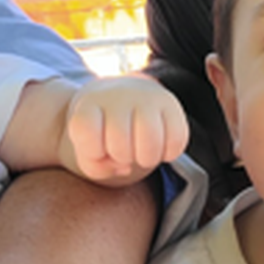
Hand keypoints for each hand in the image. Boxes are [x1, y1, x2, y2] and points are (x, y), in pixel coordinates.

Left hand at [65, 76, 188, 181]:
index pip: (86, 132)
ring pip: (150, 144)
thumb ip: (96, 167)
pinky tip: (159, 146)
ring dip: (146, 159)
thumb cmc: (100, 133)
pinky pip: (177, 140)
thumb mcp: (88, 151)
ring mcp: (147, 97)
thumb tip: (126, 167)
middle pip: (120, 145)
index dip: (92, 152)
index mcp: (90, 103)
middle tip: (122, 149)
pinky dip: (170, 153)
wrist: (119, 96)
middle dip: (121, 157)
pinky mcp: (171, 103)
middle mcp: (119, 95)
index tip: (96, 146)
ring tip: (141, 151)